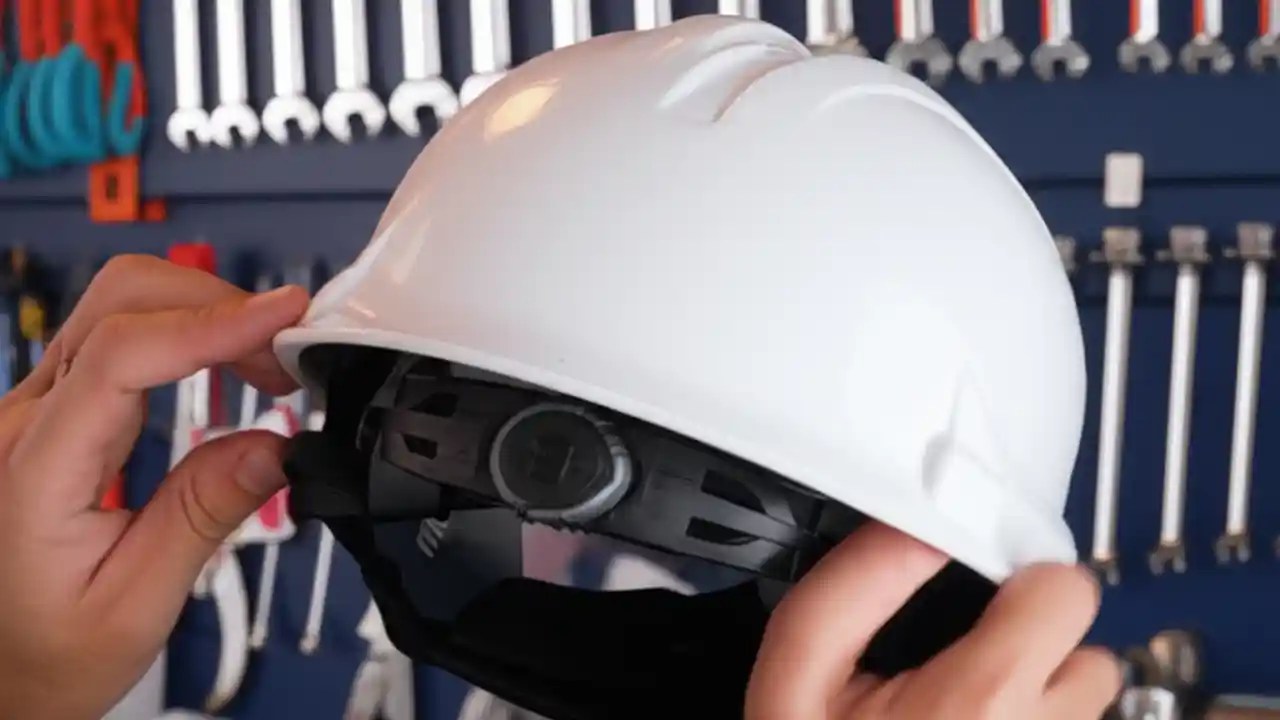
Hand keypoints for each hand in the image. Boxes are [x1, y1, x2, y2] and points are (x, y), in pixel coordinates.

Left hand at [0, 255, 309, 718]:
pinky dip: (194, 334)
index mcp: (34, 469)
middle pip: (121, 300)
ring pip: (124, 305)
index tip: (285, 317)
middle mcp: (25, 421)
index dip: (210, 326)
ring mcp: (39, 407)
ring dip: (209, 314)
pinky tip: (233, 365)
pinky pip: (128, 336)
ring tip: (272, 364)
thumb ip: (201, 517)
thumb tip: (276, 446)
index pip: (120, 356)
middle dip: (220, 307)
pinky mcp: (62, 408)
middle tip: (291, 356)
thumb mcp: (136, 607)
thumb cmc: (49, 653)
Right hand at [746, 522, 1120, 718]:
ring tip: (969, 719)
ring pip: (1085, 708)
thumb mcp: (795, 672)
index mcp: (983, 696)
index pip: (1067, 590)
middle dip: (1036, 651)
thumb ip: (852, 585)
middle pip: (1087, 653)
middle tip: (968, 672)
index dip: (1022, 583)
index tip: (985, 600)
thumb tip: (912, 529)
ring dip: (1040, 702)